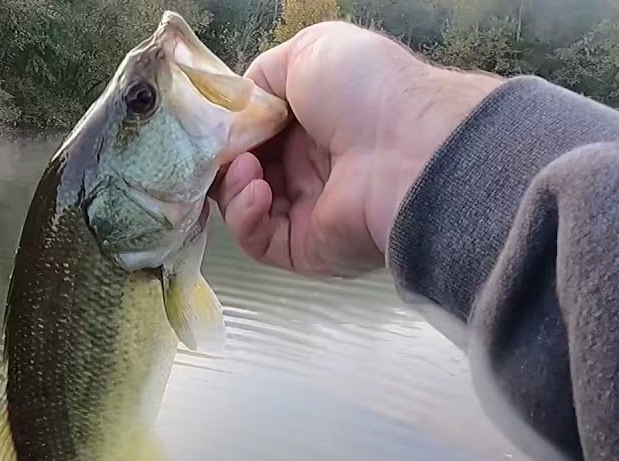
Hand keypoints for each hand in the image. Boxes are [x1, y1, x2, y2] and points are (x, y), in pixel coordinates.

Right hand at [212, 22, 502, 276]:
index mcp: (314, 121)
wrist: (407, 146)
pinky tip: (255, 191)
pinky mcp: (306, 250)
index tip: (211, 123)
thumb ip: (263, 75)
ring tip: (247, 168)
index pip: (255, 131)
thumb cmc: (365, 90)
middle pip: (243, 169)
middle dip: (224, 159)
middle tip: (218, 149)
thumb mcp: (309, 52)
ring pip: (244, 207)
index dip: (228, 128)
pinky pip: (259, 242)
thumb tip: (238, 105)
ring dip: (231, 186)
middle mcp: (311, 166)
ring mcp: (308, 210)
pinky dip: (244, 217)